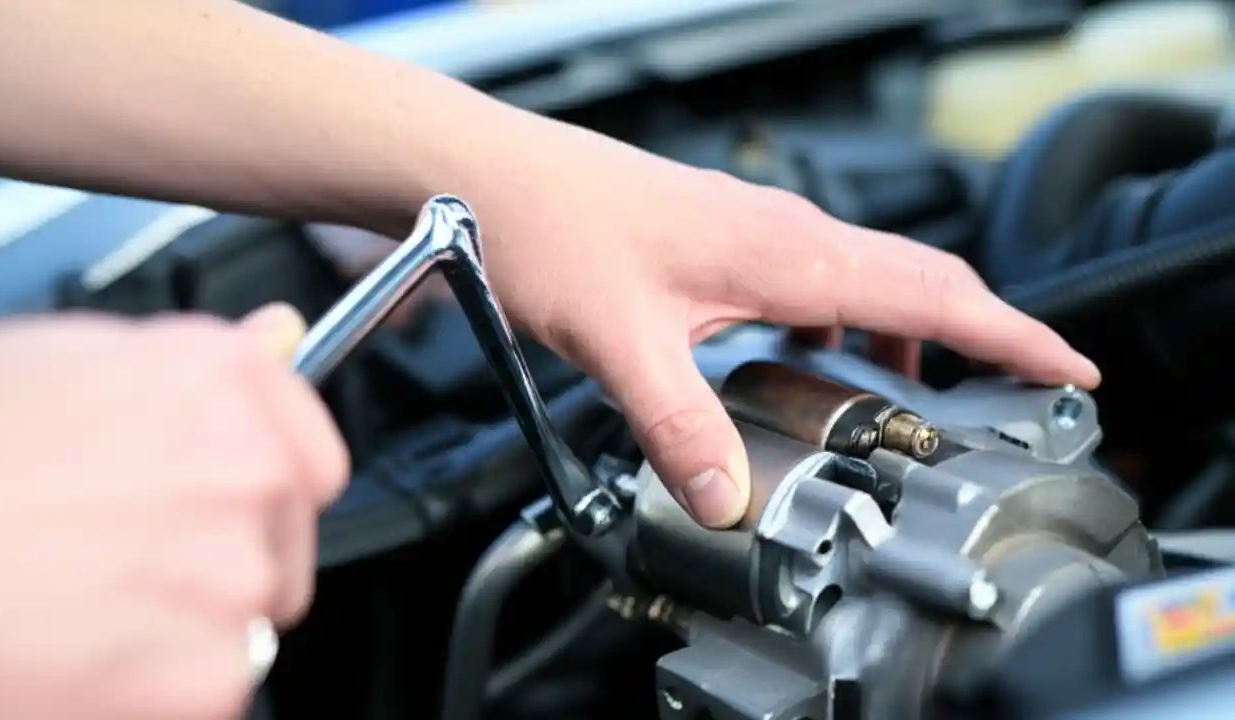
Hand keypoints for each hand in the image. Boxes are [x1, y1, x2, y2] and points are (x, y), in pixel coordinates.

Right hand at [0, 305, 347, 718]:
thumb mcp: (67, 361)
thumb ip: (199, 361)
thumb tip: (277, 337)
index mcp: (223, 383)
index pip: (314, 460)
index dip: (265, 494)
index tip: (228, 511)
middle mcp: (249, 471)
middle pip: (281, 546)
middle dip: (219, 561)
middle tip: (119, 561)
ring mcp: (237, 574)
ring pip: (249, 621)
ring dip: (186, 626)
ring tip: (84, 603)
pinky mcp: (208, 672)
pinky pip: (215, 688)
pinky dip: (158, 689)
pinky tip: (83, 653)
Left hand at [461, 116, 1099, 528]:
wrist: (497, 177)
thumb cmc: (552, 227)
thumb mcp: (620, 342)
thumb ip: (679, 426)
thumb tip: (725, 494)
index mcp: (786, 253)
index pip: (933, 292)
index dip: (1012, 333)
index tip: (1067, 367)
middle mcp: (786, 234)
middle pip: (918, 281)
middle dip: (981, 335)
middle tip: (1016, 390)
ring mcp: (759, 232)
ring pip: (868, 282)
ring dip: (909, 334)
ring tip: (918, 395)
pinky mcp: (728, 242)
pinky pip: (818, 283)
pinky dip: (847, 325)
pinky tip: (816, 363)